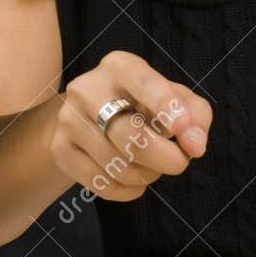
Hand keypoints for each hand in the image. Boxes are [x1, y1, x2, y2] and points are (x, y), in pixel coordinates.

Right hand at [50, 50, 211, 201]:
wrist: (89, 117)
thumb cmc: (141, 105)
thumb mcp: (174, 99)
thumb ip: (195, 115)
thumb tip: (195, 144)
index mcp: (120, 66)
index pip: (144, 83)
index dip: (165, 106)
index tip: (182, 128)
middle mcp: (87, 87)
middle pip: (131, 136)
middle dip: (166, 158)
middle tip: (179, 164)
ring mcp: (68, 118)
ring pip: (118, 165)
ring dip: (147, 176)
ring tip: (151, 167)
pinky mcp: (59, 148)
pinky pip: (100, 183)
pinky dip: (127, 190)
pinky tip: (133, 180)